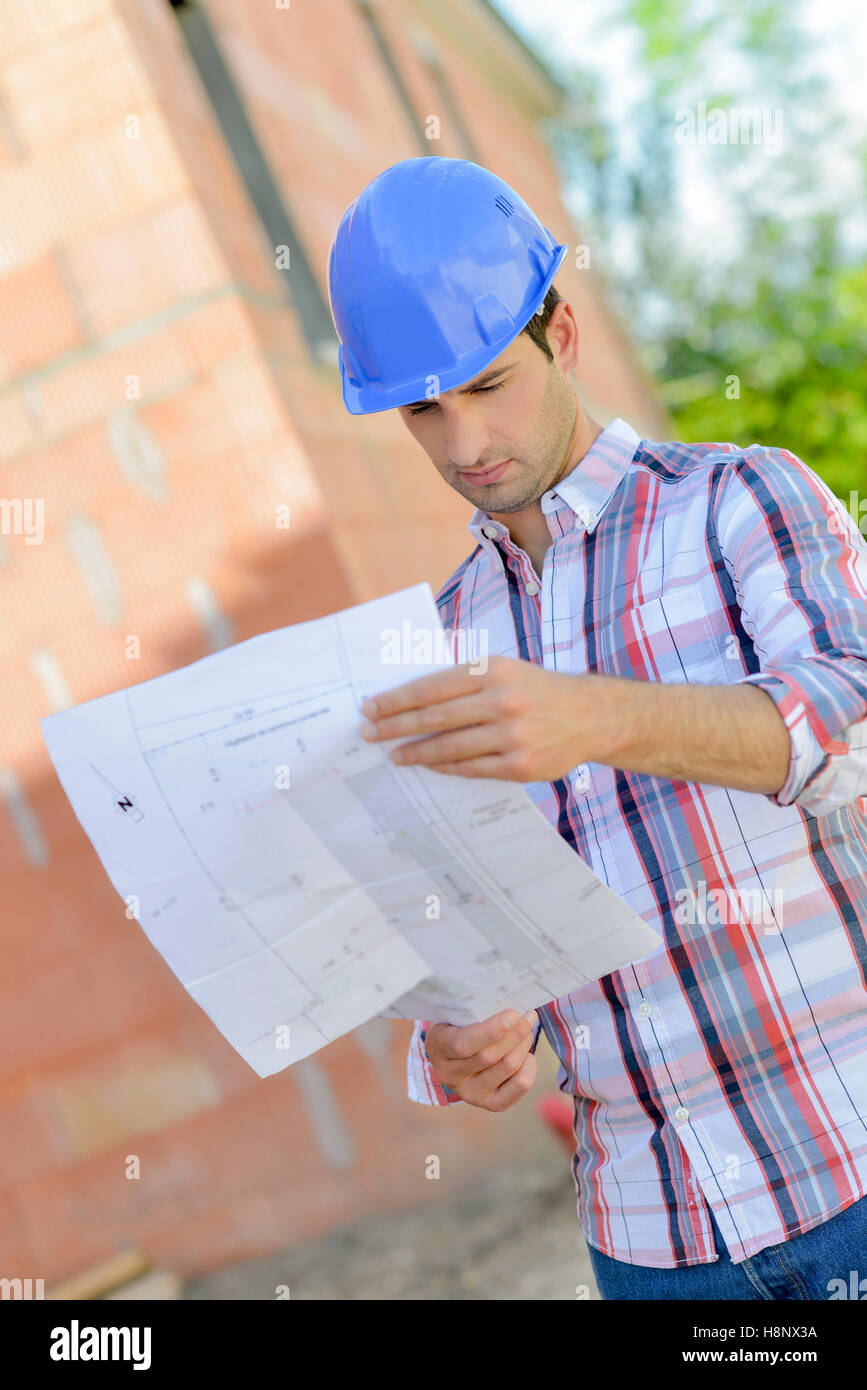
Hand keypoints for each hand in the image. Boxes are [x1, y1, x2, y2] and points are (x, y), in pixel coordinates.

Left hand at [360, 655, 611, 781]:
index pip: (431, 687)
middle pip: (434, 717)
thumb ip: (463, 676)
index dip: (397, 700)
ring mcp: (513, 736)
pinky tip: (428, 764)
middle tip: (369, 733)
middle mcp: (502, 702)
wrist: (589, 716)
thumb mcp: (503, 667)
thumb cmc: (535, 689)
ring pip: (450, 747)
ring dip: (415, 752)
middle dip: (395, 726)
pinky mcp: (520, 766)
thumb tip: (409, 691)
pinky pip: (471, 768)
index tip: (371, 707)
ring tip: (393, 754)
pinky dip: (444, 767)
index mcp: (493, 671)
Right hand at [425, 1008, 538, 1110]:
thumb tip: (510, 996)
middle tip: (529, 1015)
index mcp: (437, 1047)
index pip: (464, 1044)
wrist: (455, 1051)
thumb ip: (476, 1007)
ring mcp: (470, 1093)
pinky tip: (526, 1053)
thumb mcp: (457, 1011)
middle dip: (514, 1034)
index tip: (513, 1014)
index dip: (491, 1031)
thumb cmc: (460, 1022)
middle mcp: (450, 1075)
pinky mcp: (491, 1103)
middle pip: (490, 1057)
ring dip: (523, 1045)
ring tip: (528, 1027)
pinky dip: (529, 1066)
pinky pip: (519, 1085)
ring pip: (507, 1068)